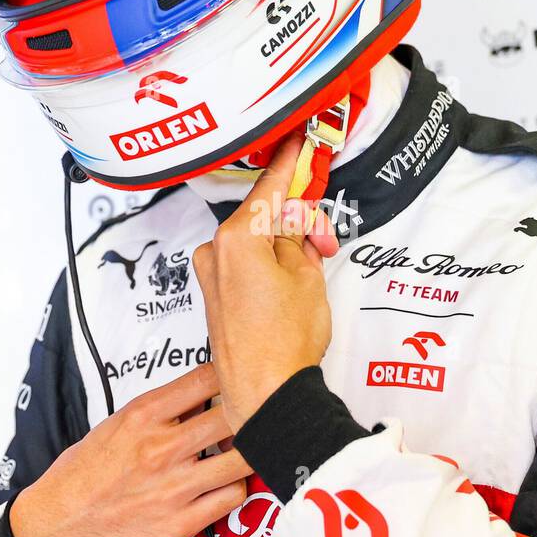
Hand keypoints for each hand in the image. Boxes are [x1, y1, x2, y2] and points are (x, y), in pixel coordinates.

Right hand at [9, 362, 250, 536]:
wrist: (60, 523)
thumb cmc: (89, 471)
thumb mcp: (118, 424)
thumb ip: (163, 409)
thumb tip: (207, 393)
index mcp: (143, 415)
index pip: (206, 379)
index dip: (231, 376)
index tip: (240, 379)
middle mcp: (161, 448)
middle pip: (233, 416)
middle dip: (250, 412)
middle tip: (256, 414)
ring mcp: (174, 487)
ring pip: (243, 459)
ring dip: (250, 451)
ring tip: (245, 449)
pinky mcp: (181, 523)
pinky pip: (232, 496)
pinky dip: (236, 485)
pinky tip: (225, 481)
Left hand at [193, 133, 336, 431]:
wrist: (267, 396)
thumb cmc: (286, 341)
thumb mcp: (308, 278)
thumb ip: (299, 239)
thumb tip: (293, 228)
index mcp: (237, 238)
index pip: (269, 188)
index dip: (289, 163)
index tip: (297, 140)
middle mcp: (215, 252)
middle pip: (264, 216)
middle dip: (299, 222)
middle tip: (326, 242)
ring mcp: (210, 276)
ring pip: (256, 242)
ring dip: (286, 246)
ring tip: (314, 271)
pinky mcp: (214, 297)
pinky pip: (246, 264)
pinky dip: (270, 264)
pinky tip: (294, 283)